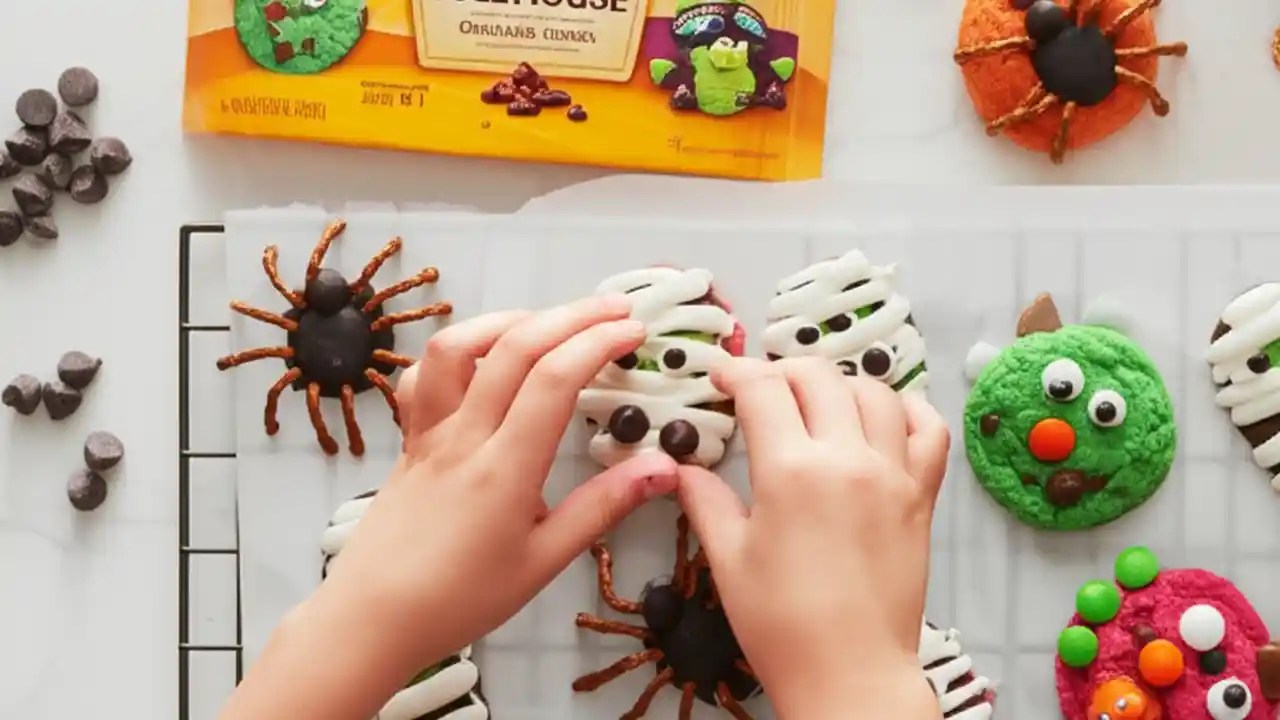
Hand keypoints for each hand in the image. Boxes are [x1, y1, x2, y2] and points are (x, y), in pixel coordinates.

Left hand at [223, 296, 678, 719]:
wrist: (371, 618)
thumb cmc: (457, 600)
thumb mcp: (543, 562)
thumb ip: (602, 508)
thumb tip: (662, 470)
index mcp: (504, 469)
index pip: (555, 379)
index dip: (598, 342)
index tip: (633, 332)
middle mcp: (463, 437)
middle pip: (516, 346)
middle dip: (572, 315)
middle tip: (615, 310)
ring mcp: (429, 432)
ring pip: (457, 346)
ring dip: (508, 319)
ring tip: (549, 321)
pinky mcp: (409, 438)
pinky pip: (423, 376)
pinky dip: (455, 351)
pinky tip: (482, 355)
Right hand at [678, 357, 948, 719]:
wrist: (849, 673)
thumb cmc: (783, 626)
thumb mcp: (728, 559)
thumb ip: (705, 501)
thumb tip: (682, 469)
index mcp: (790, 472)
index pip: (762, 389)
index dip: (735, 372)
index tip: (721, 375)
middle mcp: (846, 460)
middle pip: (818, 377)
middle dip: (782, 371)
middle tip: (761, 388)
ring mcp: (892, 475)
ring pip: (873, 391)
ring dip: (839, 385)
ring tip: (817, 402)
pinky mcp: (921, 497)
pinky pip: (928, 429)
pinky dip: (907, 410)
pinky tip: (882, 418)